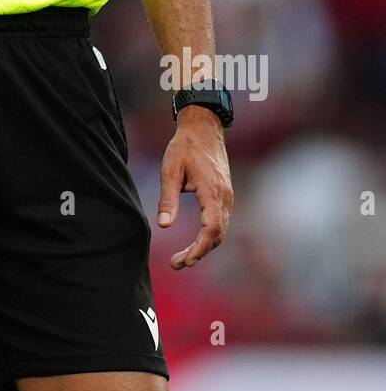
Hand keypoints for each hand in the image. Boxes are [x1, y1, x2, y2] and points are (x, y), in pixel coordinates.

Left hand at [157, 105, 232, 269]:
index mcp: (212, 192)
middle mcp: (224, 197)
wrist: (203, 127)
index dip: (199, 249)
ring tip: (182, 257)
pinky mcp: (224, 194)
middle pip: (217, 235)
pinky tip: (195, 240)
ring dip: (204, 246)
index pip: (211, 230)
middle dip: (199, 253)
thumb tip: (163, 225)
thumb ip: (168, 199)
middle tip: (177, 264)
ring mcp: (227, 196)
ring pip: (220, 230)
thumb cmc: (185, 146)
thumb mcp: (170, 171)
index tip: (185, 261)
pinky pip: (220, 220)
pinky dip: (209, 235)